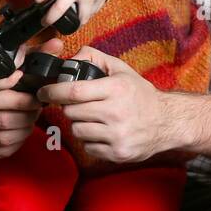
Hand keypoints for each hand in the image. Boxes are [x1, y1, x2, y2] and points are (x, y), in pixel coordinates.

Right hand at [0, 32, 65, 158]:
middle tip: (37, 110)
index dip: (20, 99)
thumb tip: (56, 44)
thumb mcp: (17, 66)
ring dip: (23, 130)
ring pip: (2, 136)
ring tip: (31, 120)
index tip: (36, 97)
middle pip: (1, 119)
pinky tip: (21, 132)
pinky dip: (16, 143)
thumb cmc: (4, 85)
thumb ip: (36, 55)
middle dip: (26, 116)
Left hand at [34, 0, 114, 28]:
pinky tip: (81, 3)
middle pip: (78, 21)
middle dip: (67, 23)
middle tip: (58, 18)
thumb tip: (38, 0)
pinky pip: (96, 10)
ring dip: (79, 17)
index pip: (59, 10)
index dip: (48, 19)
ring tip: (70, 9)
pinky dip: (88, 11)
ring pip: (88, 17)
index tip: (43, 22)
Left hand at [34, 45, 171, 165]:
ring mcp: (117, 135)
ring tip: (95, 118)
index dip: (53, 91)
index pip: (73, 91)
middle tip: (80, 105)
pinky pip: (88, 147)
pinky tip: (104, 132)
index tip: (43, 92)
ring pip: (77, 130)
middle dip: (69, 107)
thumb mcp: (121, 70)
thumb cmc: (140, 95)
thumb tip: (70, 58)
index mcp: (116, 89)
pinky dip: (91, 140)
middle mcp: (116, 113)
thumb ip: (94, 58)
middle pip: (71, 112)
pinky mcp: (117, 152)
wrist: (167, 122)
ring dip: (80, 124)